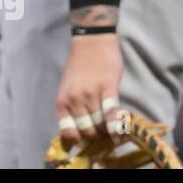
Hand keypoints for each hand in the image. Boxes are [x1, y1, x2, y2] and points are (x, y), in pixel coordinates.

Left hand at [56, 33, 122, 147]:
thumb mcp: (68, 87)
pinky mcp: (108, 88)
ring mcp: (91, 94)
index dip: (78, 139)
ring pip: (100, 124)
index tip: (86, 140)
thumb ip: (71, 105)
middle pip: (87, 130)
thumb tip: (80, 128)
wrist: (91, 41)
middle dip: (96, 136)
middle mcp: (74, 99)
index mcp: (62, 100)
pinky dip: (116, 127)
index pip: (67, 130)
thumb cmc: (80, 65)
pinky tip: (120, 134)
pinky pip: (112, 113)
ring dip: (108, 132)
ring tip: (113, 133)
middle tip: (104, 134)